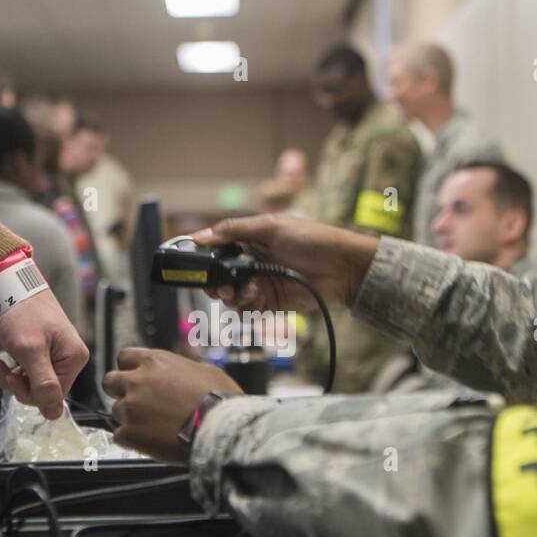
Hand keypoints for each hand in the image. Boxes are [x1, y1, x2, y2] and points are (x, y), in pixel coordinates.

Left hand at [0, 289, 88, 419]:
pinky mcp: (43, 353)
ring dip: (8, 377)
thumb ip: (43, 384)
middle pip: (41, 390)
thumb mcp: (30, 350)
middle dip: (14, 383)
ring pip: (31, 383)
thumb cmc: (22, 311)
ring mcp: (56, 356)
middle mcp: (69, 359)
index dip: (28, 392)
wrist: (11, 286)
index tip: (9, 377)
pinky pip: (27, 373)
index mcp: (73, 359)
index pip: (52, 395)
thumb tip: (54, 414)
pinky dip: (9, 370)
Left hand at [102, 348, 242, 463]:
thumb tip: (181, 374)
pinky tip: (149, 441)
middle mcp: (137, 381)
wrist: (218, 428)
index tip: (135, 377)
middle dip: (119, 391)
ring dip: (129, 417)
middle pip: (110, 382)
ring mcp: (131, 408)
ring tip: (152, 426)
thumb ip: (182, 369)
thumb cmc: (219, 399)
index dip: (129, 369)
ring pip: (116, 411)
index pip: (124, 357)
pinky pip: (119, 436)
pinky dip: (131, 439)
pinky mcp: (130, 434)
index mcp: (154, 362)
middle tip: (135, 402)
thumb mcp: (205, 370)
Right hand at [193, 214, 378, 313]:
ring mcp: (260, 284)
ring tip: (247, 291)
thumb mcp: (271, 226)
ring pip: (230, 296)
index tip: (193, 266)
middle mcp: (251, 263)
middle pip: (218, 278)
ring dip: (232, 296)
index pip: (216, 250)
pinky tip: (256, 298)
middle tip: (221, 286)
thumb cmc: (313, 240)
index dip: (203, 258)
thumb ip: (235, 231)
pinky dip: (246, 307)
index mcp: (249, 241)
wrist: (343, 268)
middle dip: (215, 283)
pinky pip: (247, 310)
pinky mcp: (270, 303)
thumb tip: (201, 236)